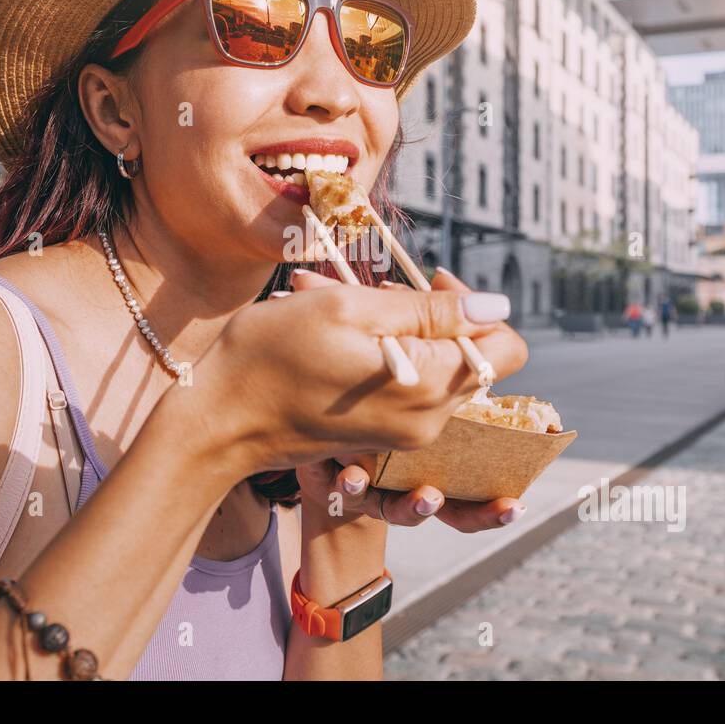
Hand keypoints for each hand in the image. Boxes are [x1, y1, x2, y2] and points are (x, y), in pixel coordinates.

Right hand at [184, 265, 528, 481]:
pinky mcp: (382, 439)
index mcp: (428, 388)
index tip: (426, 284)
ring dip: (401, 333)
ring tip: (343, 316)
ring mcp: (405, 436)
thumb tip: (498, 305)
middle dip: (430, 316)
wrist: (218, 420)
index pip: (506, 347)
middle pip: (470, 357)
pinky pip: (407, 389)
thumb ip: (431, 309)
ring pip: (435, 369)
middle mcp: (428, 422)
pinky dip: (384, 358)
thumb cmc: (271, 356)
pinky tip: (338, 345)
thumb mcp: (352, 310)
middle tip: (372, 296)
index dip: (475, 307)